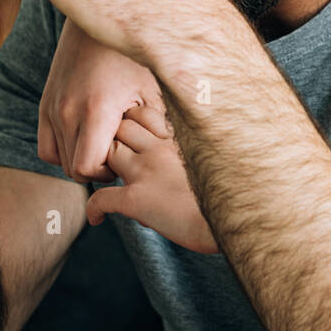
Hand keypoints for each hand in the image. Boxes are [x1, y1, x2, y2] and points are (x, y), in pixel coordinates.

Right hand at [38, 18, 160, 183]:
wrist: (100, 20)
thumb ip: (158, 125)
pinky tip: (88, 138)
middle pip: (72, 168)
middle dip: (97, 169)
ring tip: (105, 145)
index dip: (106, 173)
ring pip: (58, 159)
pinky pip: (46, 145)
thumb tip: (171, 154)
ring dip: (80, 160)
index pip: (86, 167)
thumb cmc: (134, 54)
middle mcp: (67, 110)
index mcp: (95, 110)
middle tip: (120, 153)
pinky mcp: (46, 102)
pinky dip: (63, 151)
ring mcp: (52, 106)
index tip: (125, 158)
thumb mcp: (155, 89)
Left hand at [85, 104, 218, 254]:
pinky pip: (101, 197)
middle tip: (116, 158)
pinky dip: (94, 208)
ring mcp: (147, 172)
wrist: (237, 217)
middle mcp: (160, 149)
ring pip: (108, 153)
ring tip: (108, 180)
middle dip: (114, 138)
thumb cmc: (231, 193)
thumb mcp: (216, 161)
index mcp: (179, 138)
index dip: (132, 123)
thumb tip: (180, 164)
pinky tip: (97, 218)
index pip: (142, 113)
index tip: (133, 138)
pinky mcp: (138, 199)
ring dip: (103, 166)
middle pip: (120, 127)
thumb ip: (194, 155)